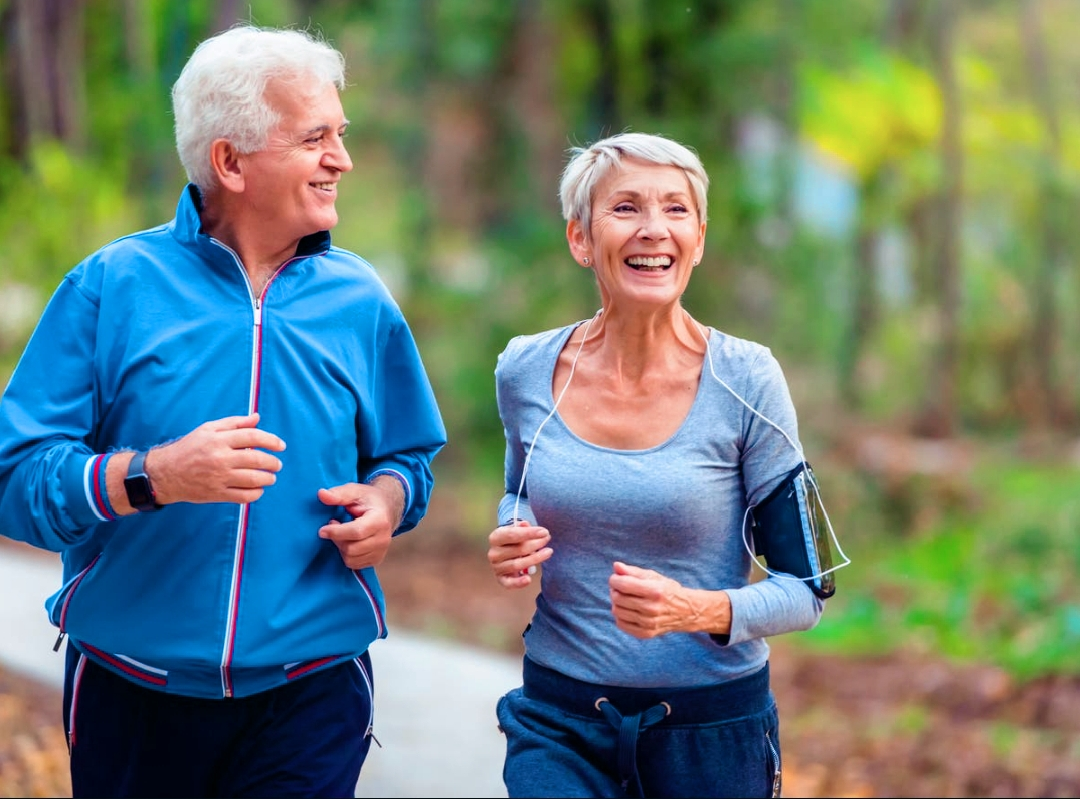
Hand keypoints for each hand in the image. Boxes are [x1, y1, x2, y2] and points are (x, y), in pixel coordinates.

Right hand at [147, 413, 284, 504]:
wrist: (166, 473)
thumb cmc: (189, 448)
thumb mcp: (209, 429)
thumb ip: (235, 423)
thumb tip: (257, 417)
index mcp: (219, 439)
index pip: (253, 437)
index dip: (272, 440)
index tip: (281, 446)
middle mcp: (220, 458)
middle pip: (257, 460)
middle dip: (273, 463)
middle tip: (277, 464)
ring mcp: (219, 477)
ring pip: (253, 479)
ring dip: (268, 478)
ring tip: (271, 477)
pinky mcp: (217, 494)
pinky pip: (244, 496)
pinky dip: (256, 494)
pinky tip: (258, 489)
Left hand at [317, 481, 399, 569]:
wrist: (386, 509)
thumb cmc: (368, 500)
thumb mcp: (354, 491)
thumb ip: (338, 494)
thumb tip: (321, 494)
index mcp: (380, 520)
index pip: (356, 532)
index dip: (336, 533)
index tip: (322, 530)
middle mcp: (384, 539)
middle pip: (351, 549)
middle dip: (337, 539)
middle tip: (334, 525)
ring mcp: (381, 551)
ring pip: (351, 559)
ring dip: (341, 547)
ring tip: (342, 534)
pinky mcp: (377, 560)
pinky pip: (354, 565)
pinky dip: (347, 555)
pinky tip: (348, 542)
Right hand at [487, 519, 551, 589]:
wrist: (505, 552)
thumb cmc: (513, 540)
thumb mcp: (516, 530)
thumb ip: (522, 528)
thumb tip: (525, 524)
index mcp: (495, 537)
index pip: (512, 534)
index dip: (529, 533)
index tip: (544, 532)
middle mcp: (494, 553)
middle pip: (518, 549)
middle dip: (536, 544)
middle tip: (547, 539)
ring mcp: (497, 567)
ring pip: (517, 564)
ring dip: (535, 559)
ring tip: (548, 552)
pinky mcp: (501, 579)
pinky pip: (509, 583)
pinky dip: (518, 582)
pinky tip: (528, 579)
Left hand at [609, 561, 729, 638]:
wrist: (686, 612)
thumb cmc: (667, 590)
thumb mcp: (654, 576)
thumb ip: (633, 571)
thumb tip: (616, 566)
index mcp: (655, 591)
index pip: (623, 585)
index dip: (614, 580)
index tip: (616, 578)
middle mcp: (652, 608)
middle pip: (617, 598)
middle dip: (615, 590)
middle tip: (621, 588)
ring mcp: (648, 623)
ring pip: (617, 611)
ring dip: (616, 603)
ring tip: (625, 598)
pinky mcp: (646, 633)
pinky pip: (621, 624)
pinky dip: (620, 615)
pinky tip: (628, 610)